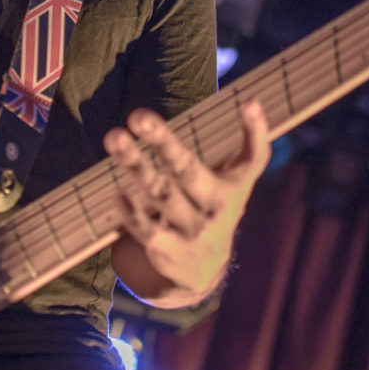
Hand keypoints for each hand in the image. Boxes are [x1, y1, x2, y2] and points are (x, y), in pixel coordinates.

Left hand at [105, 100, 269, 300]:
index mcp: (232, 188)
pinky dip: (132, 214)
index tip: (247, 102)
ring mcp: (190, 231)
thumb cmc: (217, 204)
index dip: (253, 131)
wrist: (204, 269)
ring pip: (160, 193)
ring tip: (115, 137)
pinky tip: (116, 192)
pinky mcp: (168, 250)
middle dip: (163, 141)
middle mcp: (213, 209)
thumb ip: (252, 141)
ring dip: (136, 165)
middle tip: (138, 114)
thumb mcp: (240, 179)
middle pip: (187, 170)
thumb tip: (252, 100)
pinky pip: (147, 231)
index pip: (247, 157)